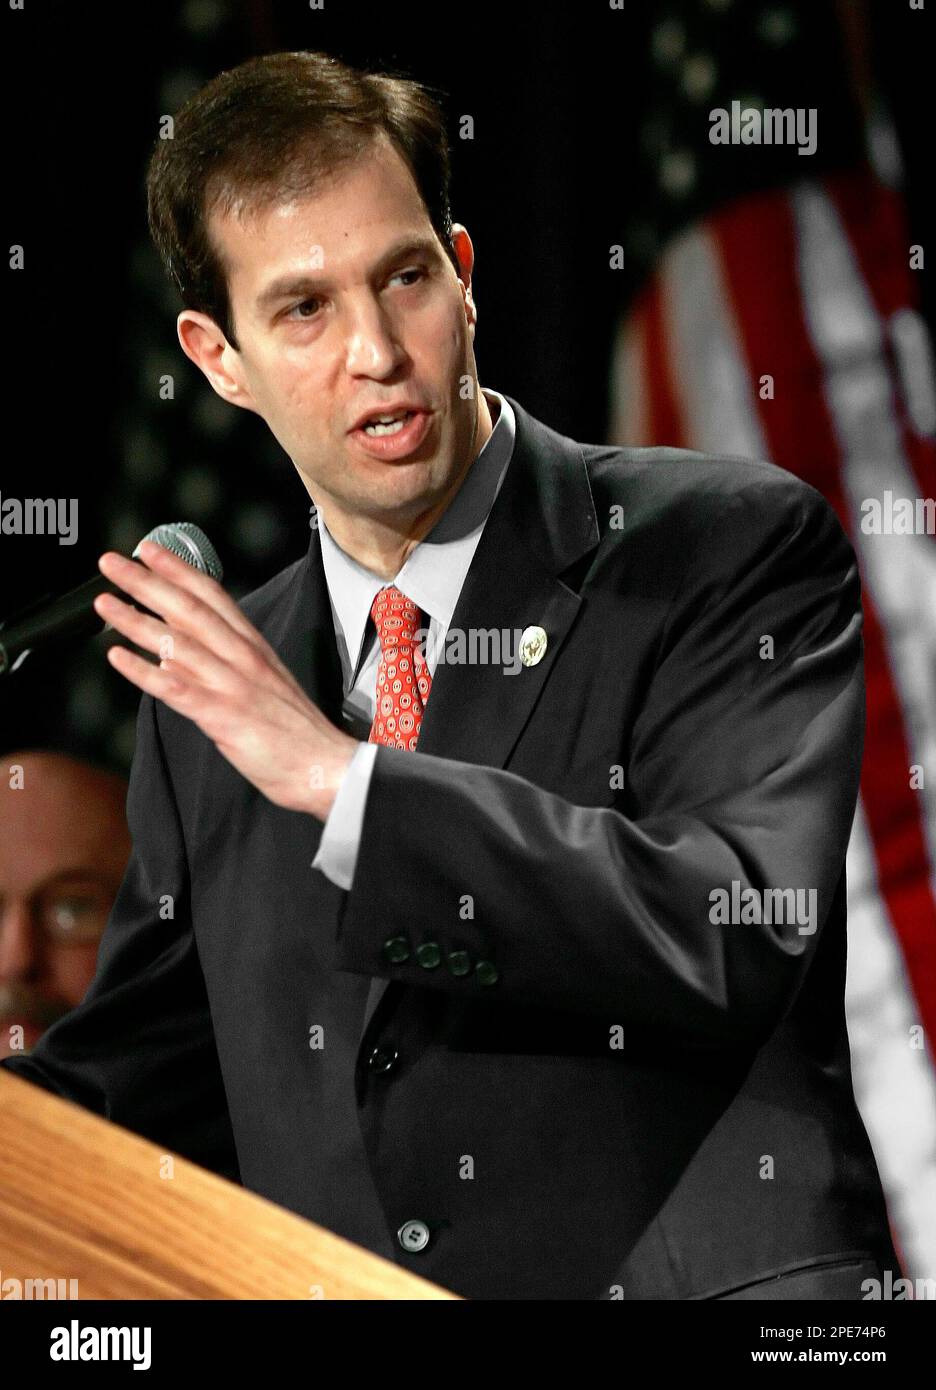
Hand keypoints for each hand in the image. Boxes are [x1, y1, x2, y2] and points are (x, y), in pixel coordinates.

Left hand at [93, 541, 357, 819]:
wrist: (324, 766)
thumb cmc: (294, 731)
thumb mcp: (259, 685)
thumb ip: (217, 666)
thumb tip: (172, 656)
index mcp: (253, 646)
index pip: (212, 596)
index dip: (178, 570)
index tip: (148, 550)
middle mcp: (243, 657)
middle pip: (189, 609)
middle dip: (146, 582)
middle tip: (111, 563)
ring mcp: (233, 684)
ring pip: (178, 644)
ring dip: (136, 621)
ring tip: (104, 604)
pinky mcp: (224, 715)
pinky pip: (177, 689)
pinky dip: (145, 672)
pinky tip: (118, 658)